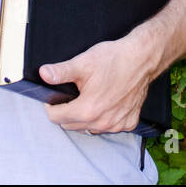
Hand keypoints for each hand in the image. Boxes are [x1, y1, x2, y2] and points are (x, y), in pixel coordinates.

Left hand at [40, 32, 157, 134]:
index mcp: (87, 110)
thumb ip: (61, 72)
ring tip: (87, 97)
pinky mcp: (128, 122)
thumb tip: (43, 74)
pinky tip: (105, 103)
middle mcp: (102, 122)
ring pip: (88, 128)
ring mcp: (116, 124)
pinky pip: (108, 127)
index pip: (56, 118)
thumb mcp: (83, 63)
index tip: (55, 96)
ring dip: (83, 117)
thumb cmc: (114, 59)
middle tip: (72, 94)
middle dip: (66, 112)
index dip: (51, 105)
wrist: (142, 58)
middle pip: (70, 125)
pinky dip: (103, 118)